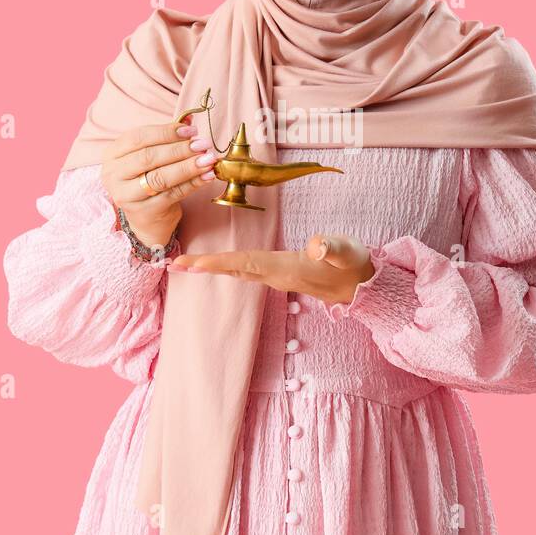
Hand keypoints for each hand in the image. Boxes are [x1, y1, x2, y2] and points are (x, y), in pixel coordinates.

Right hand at [99, 115, 218, 248]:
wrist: (146, 218)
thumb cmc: (148, 179)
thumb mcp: (151, 156)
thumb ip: (166, 138)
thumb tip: (190, 119)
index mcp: (112, 155)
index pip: (138, 138)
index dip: (166, 132)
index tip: (191, 130)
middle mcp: (113, 175)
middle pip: (149, 157)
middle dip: (179, 149)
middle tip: (203, 144)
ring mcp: (126, 196)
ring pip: (161, 177)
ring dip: (188, 166)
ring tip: (209, 159)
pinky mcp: (144, 212)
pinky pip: (172, 194)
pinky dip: (193, 183)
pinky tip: (207, 176)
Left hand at [168, 233, 375, 305]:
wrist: (362, 288)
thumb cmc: (354, 266)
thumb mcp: (348, 252)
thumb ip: (331, 247)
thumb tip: (314, 246)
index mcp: (286, 269)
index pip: (245, 263)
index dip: (218, 262)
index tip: (193, 263)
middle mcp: (275, 276)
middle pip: (233, 270)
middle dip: (204, 266)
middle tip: (173, 263)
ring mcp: (276, 278)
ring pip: (237, 272)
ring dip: (211, 266)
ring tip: (184, 263)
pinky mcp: (278, 275)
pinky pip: (245, 271)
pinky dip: (226, 266)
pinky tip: (214, 264)